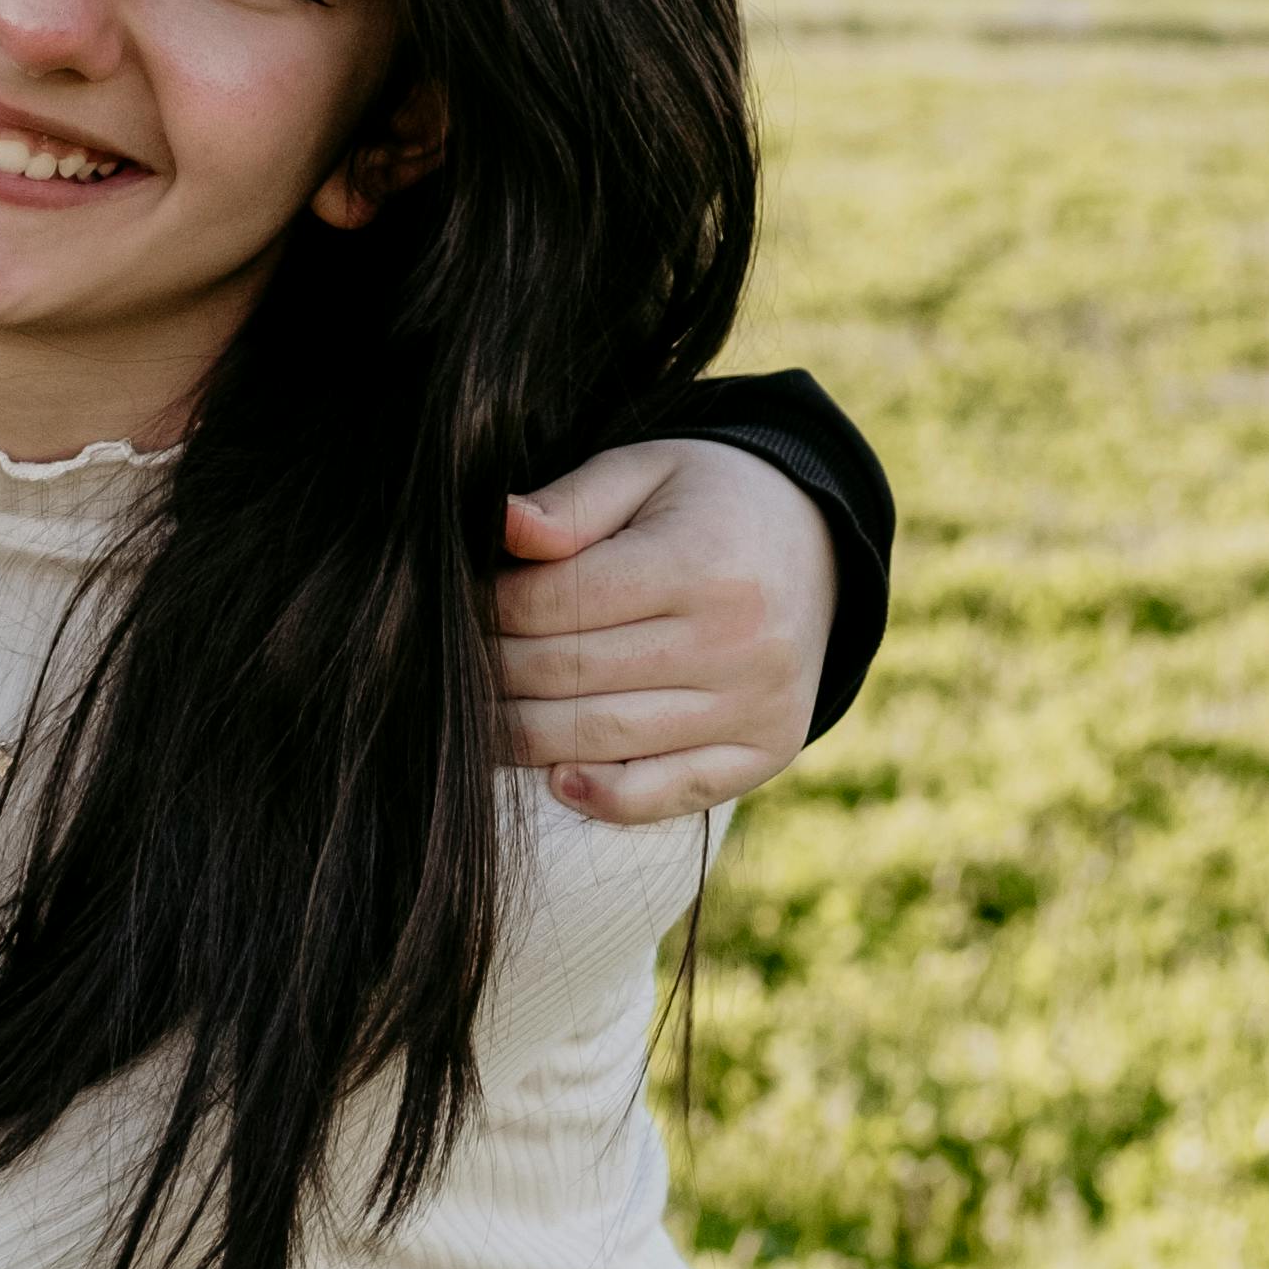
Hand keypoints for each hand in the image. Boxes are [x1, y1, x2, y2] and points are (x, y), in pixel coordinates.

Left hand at [492, 433, 842, 823]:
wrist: (817, 545)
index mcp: (701, 561)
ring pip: (604, 737)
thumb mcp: (647, 470)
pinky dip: (604, 797)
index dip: (490, 609)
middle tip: (452, 668)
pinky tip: (555, 778)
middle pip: (571, 672)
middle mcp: (738, 639)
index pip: (558, 600)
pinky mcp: (766, 751)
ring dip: (523, 735)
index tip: (460, 607)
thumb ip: (572, 503)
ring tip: (476, 718)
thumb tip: (502, 525)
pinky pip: (668, 793)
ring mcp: (755, 703)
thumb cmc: (707, 504)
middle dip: (494, 671)